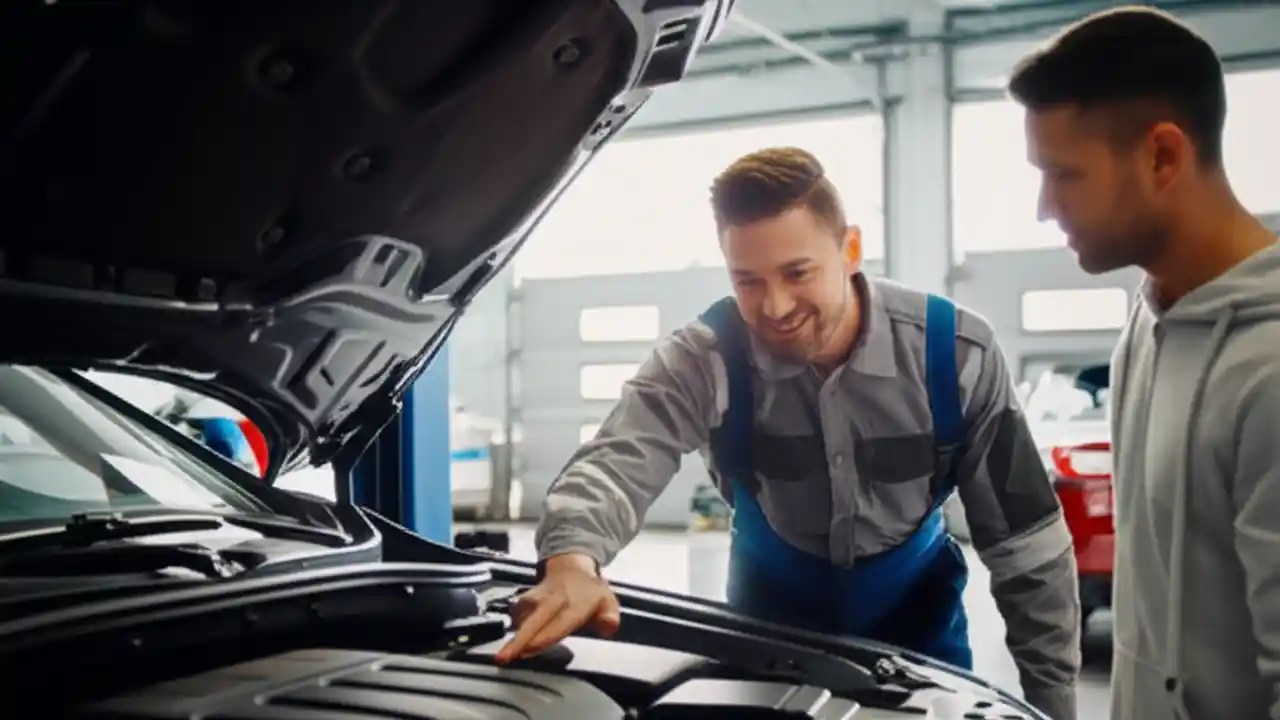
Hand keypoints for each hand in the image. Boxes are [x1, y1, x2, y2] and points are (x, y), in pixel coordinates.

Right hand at [493, 552, 620, 663]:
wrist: (571, 568)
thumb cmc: (589, 592)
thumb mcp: (608, 602)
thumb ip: (610, 617)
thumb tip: (608, 625)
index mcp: (575, 603)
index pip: (559, 622)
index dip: (544, 636)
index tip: (530, 649)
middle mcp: (553, 599)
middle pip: (534, 620)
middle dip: (518, 639)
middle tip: (504, 657)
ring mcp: (537, 597)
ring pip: (522, 616)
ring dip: (514, 636)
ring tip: (507, 654)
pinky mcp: (525, 599)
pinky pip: (517, 614)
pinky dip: (514, 628)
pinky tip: (514, 642)